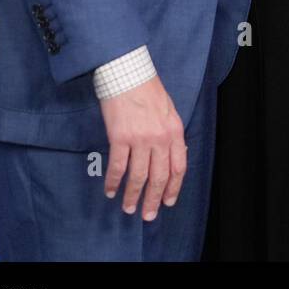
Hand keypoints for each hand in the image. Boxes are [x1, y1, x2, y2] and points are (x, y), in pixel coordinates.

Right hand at [99, 75, 186, 220]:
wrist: (128, 73)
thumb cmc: (148, 90)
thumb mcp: (169, 111)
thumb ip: (170, 134)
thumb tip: (170, 156)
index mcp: (175, 131)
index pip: (179, 167)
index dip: (173, 187)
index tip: (167, 201)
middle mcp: (160, 138)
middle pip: (159, 176)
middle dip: (153, 199)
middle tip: (148, 215)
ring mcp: (140, 139)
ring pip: (138, 176)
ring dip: (133, 195)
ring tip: (129, 208)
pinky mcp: (120, 138)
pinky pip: (118, 166)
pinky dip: (113, 182)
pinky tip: (110, 190)